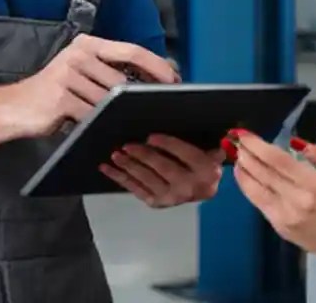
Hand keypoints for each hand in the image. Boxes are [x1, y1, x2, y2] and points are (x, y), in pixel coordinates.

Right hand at [4, 34, 179, 137]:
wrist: (16, 107)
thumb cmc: (55, 93)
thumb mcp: (82, 73)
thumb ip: (111, 71)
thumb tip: (154, 79)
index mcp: (87, 44)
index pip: (132, 50)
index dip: (157, 66)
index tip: (175, 80)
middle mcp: (78, 54)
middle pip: (123, 80)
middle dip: (138, 98)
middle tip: (151, 110)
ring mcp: (68, 74)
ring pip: (109, 100)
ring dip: (113, 114)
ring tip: (112, 120)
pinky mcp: (61, 97)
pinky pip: (92, 114)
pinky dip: (97, 123)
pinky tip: (97, 127)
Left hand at [99, 134, 223, 206]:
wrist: (204, 187)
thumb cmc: (200, 161)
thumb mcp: (207, 146)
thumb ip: (202, 135)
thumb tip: (195, 112)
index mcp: (207, 169)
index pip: (186, 154)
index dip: (168, 144)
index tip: (151, 137)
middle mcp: (192, 186)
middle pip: (165, 168)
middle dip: (145, 156)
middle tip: (128, 146)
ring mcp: (173, 197)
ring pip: (148, 179)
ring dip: (129, 166)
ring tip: (117, 155)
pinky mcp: (158, 202)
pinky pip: (135, 189)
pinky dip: (120, 177)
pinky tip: (107, 168)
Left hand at [230, 130, 315, 262]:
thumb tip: (294, 142)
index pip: (277, 160)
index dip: (257, 145)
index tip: (243, 134)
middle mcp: (297, 200)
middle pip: (263, 172)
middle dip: (245, 153)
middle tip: (234, 140)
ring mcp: (286, 216)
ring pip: (255, 188)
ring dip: (242, 169)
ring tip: (235, 155)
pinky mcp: (280, 227)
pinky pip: (258, 203)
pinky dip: (247, 187)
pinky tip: (242, 175)